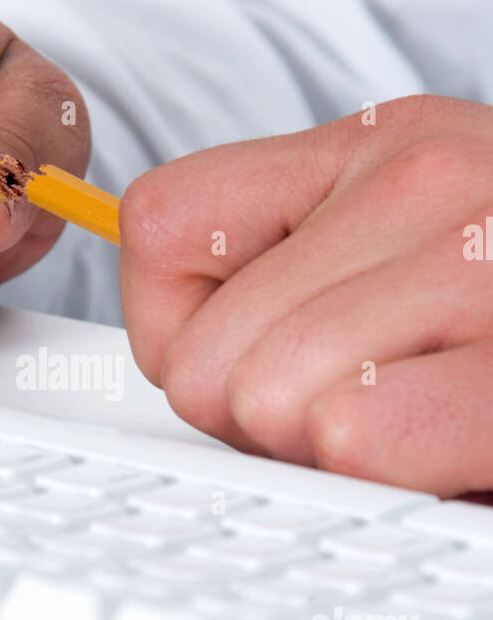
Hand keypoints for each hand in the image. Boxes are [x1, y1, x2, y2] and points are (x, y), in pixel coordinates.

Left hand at [120, 95, 492, 495]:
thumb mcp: (424, 240)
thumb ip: (296, 268)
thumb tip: (180, 353)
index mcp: (385, 146)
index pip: (158, 227)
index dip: (186, 334)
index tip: (264, 359)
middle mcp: (430, 180)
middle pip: (199, 360)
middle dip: (266, 421)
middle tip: (372, 409)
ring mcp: (477, 262)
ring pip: (263, 403)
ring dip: (332, 452)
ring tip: (425, 421)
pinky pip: (349, 435)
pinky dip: (384, 473)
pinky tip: (449, 451)